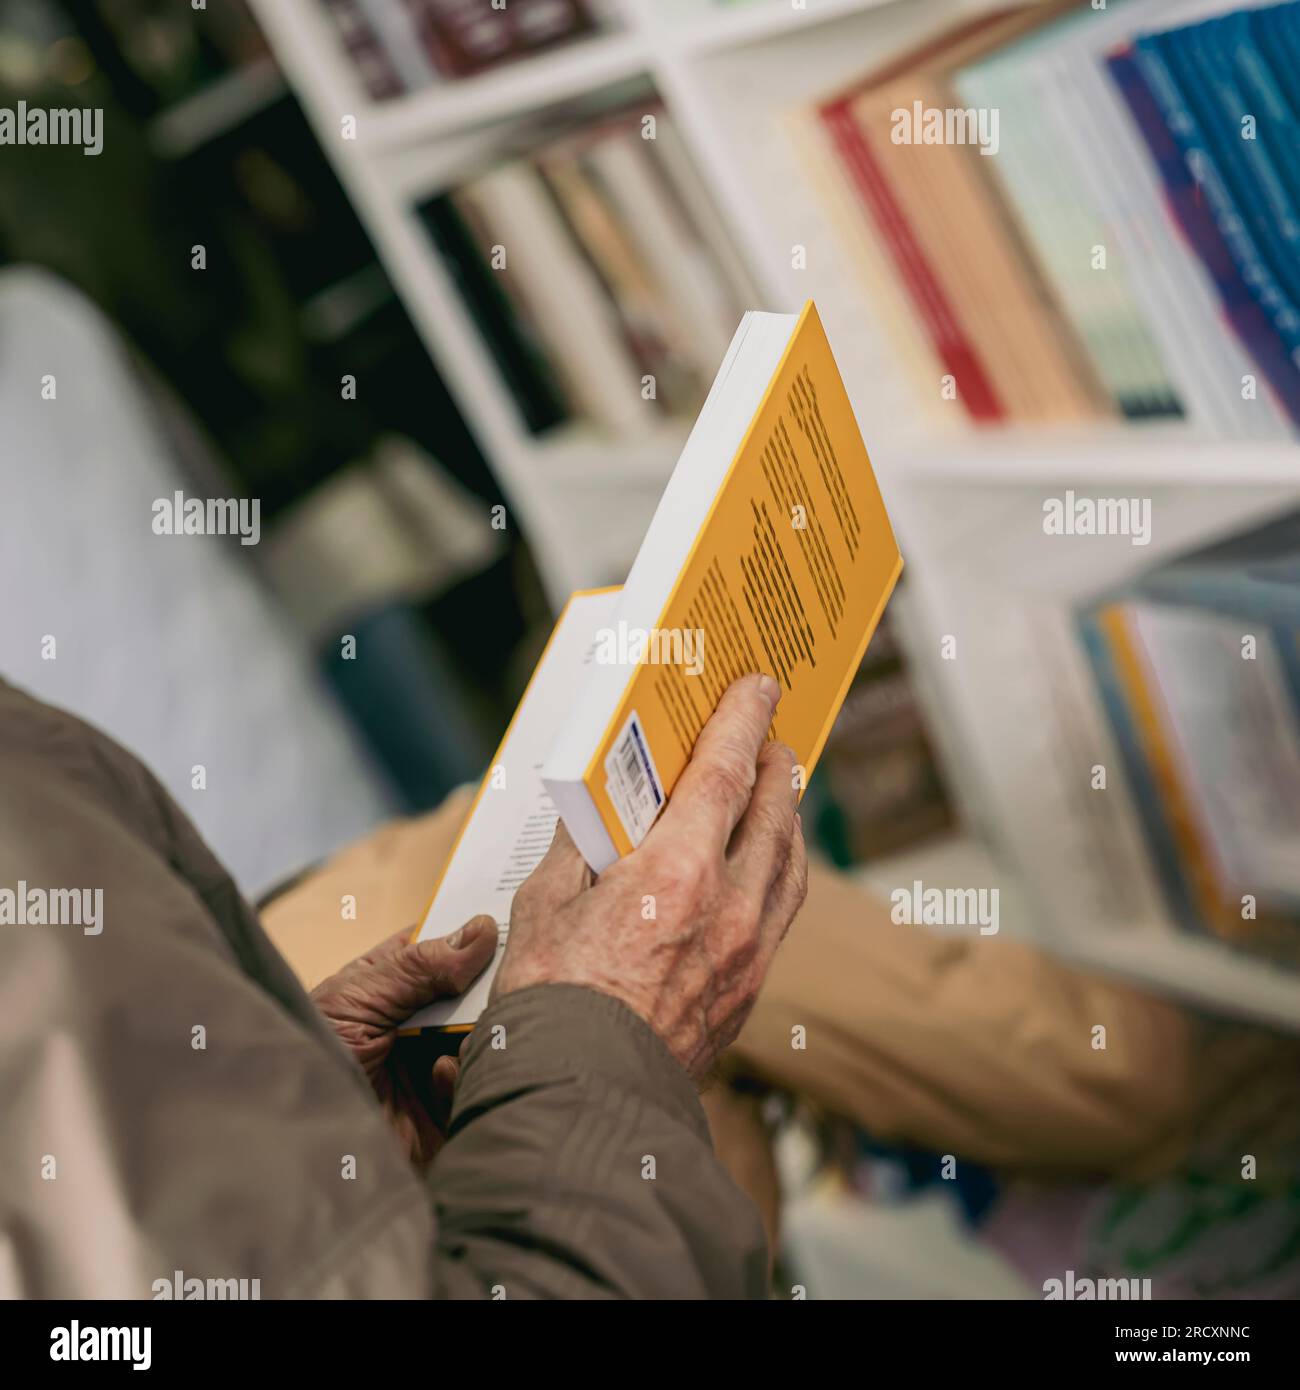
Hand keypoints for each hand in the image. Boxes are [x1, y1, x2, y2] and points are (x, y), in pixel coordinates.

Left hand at [311, 919, 496, 1163]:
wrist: (295, 1151)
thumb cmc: (307, 1060)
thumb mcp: (357, 1000)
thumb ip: (419, 966)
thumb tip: (482, 929)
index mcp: (388, 985)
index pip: (439, 946)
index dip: (471, 929)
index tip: (503, 913)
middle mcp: (415, 1023)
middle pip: (471, 988)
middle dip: (488, 978)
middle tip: (509, 967)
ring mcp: (431, 1066)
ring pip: (482, 1032)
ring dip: (480, 1024)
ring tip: (472, 1020)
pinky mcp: (445, 1111)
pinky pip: (477, 1080)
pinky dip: (463, 1071)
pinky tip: (438, 1074)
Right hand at [494, 673, 806, 1081]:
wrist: (582, 1100)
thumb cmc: (551, 1002)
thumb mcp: (545, 907)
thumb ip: (574, 851)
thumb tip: (591, 818)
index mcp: (677, 871)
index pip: (726, 773)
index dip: (743, 721)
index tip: (757, 688)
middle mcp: (730, 906)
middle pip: (774, 813)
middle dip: (775, 766)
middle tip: (771, 737)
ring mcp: (749, 952)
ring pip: (789, 864)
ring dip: (786, 819)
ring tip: (775, 795)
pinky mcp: (750, 990)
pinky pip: (782, 912)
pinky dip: (781, 872)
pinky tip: (765, 869)